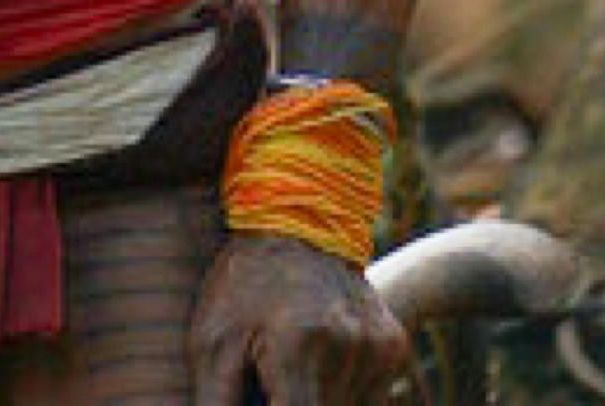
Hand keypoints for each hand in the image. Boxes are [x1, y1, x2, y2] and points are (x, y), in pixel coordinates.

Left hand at [191, 234, 411, 403]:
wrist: (297, 217)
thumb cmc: (243, 283)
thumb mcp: (211, 340)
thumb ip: (216, 403)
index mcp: (296, 346)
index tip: (263, 399)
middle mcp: (345, 347)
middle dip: (291, 403)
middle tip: (272, 380)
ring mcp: (375, 346)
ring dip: (320, 401)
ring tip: (290, 370)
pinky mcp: (393, 344)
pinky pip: (370, 398)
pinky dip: (342, 394)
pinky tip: (318, 363)